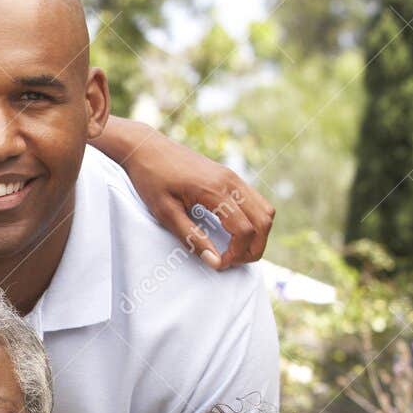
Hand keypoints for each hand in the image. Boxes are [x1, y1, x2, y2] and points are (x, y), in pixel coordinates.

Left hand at [120, 135, 274, 269]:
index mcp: (215, 190)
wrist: (146, 148)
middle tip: (231, 261)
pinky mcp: (230, 176)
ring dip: (258, 234)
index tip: (218, 264)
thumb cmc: (151, 179)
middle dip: (253, 248)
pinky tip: (233, 232)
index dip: (236, 253)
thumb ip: (191, 238)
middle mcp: (231, 181)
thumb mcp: (165, 213)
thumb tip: (214, 261)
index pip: (244, 229)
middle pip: (263, 221)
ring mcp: (233, 177)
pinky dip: (254, 220)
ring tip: (234, 250)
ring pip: (266, 210)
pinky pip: (256, 201)